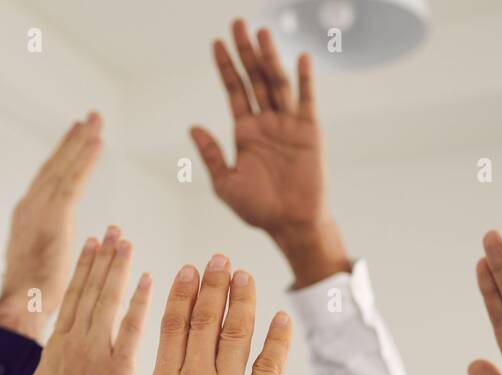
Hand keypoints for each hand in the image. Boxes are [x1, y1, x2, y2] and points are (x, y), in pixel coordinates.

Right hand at [0, 114, 103, 342]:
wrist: (22, 303)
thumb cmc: (33, 295)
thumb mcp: (43, 264)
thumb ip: (52, 250)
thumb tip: (65, 252)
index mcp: (27, 217)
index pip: (48, 180)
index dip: (61, 158)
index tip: (74, 139)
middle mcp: (30, 206)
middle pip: (54, 166)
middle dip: (71, 141)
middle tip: (88, 118)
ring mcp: (40, 208)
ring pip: (63, 167)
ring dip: (80, 142)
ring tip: (95, 121)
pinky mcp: (55, 216)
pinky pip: (73, 181)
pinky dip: (84, 160)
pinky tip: (96, 143)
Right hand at [6, 226, 149, 374]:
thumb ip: (55, 365)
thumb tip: (58, 353)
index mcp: (55, 346)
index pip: (71, 296)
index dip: (84, 268)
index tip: (93, 245)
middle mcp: (72, 342)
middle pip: (88, 289)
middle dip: (102, 257)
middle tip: (113, 231)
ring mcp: (93, 353)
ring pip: (106, 299)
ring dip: (117, 268)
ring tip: (125, 242)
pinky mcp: (117, 369)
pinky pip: (130, 327)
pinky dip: (138, 300)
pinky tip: (147, 279)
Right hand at [121, 255, 292, 374]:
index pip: (173, 328)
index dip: (182, 296)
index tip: (187, 272)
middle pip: (205, 321)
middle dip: (213, 286)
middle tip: (220, 260)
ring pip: (235, 334)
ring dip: (241, 300)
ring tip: (244, 275)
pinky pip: (269, 366)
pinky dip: (276, 339)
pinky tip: (280, 317)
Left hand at [190, 19, 349, 287]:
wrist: (290, 224)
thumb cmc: (258, 209)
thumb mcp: (226, 184)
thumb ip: (211, 155)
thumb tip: (193, 127)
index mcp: (245, 131)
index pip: (234, 91)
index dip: (225, 68)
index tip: (216, 43)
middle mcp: (266, 122)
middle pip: (254, 79)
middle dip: (246, 52)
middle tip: (238, 23)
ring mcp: (288, 124)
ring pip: (277, 83)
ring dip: (270, 58)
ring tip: (262, 33)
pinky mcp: (309, 131)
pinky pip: (306, 100)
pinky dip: (304, 80)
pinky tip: (300, 58)